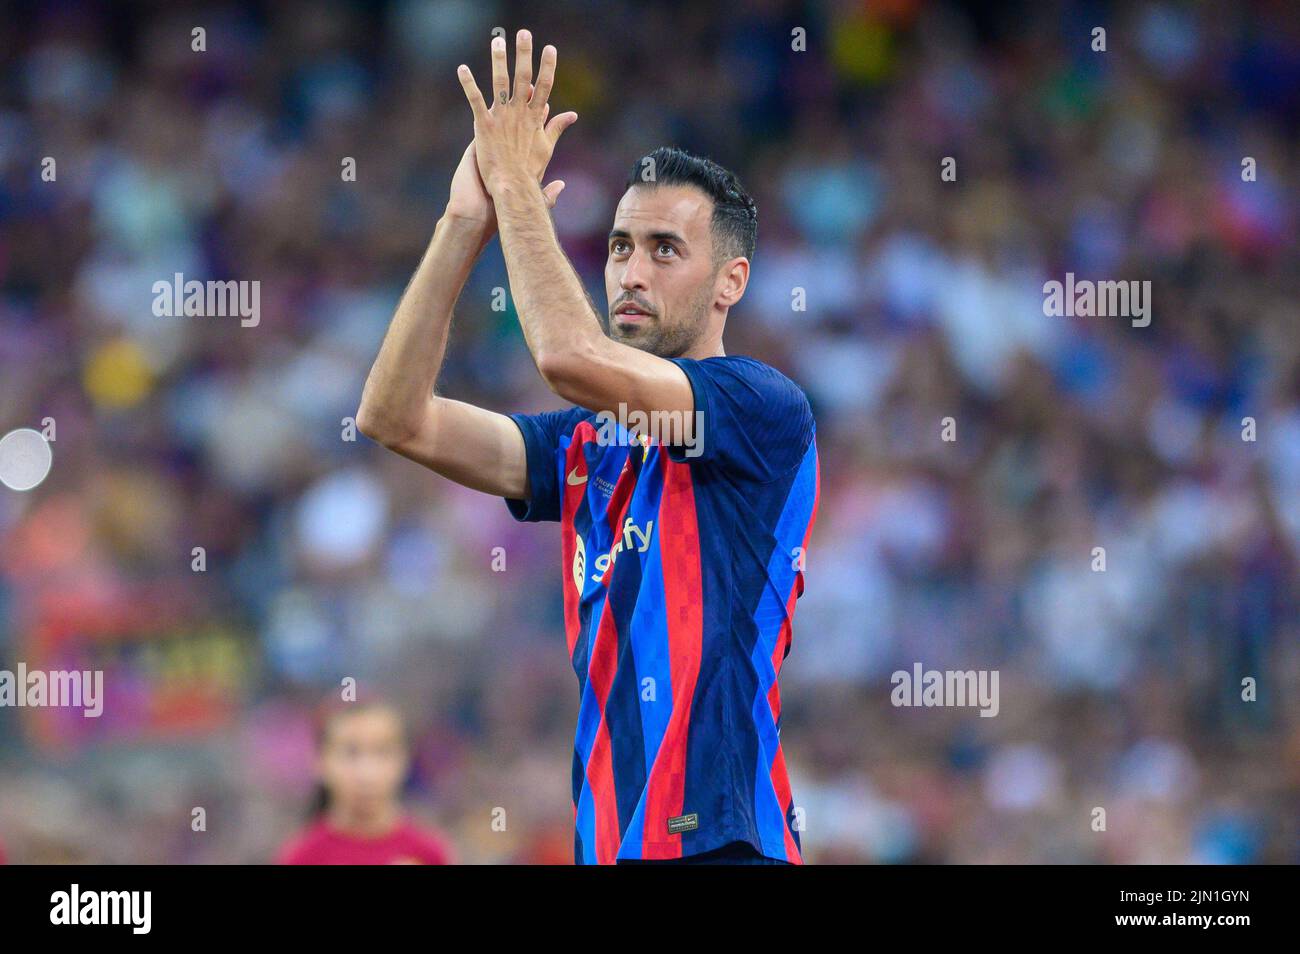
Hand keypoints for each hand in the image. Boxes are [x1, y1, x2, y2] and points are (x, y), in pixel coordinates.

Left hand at [457, 30, 576, 198]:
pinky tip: (462, 68)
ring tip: (497, 41)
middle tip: (524, 33)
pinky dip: (468, 84)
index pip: (543, 87)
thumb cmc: (530, 171)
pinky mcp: (484, 125)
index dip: (547, 66)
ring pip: (501, 82)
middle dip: (525, 54)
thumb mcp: (546, 147)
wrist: (513, 188)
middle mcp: (519, 114)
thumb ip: (557, 127)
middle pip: (524, 77)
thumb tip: (572, 115)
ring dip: (499, 60)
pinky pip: (475, 100)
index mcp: (534, 118)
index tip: (549, 48)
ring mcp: (502, 118)